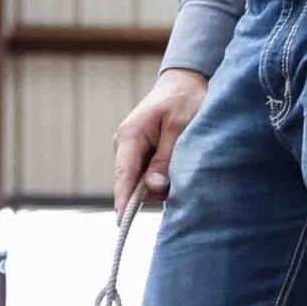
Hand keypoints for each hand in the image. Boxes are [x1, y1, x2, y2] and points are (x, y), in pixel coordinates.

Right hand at [113, 68, 205, 209]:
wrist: (184, 83)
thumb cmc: (184, 99)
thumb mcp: (180, 126)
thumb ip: (166, 157)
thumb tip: (153, 187)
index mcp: (130, 136)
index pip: (124, 176)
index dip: (123, 200)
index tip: (122, 222)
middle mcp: (126, 146)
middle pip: (132, 184)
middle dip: (154, 192)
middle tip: (182, 183)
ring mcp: (133, 151)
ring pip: (143, 182)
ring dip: (163, 183)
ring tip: (184, 165)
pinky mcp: (143, 155)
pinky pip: (150, 176)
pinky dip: (165, 177)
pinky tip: (179, 165)